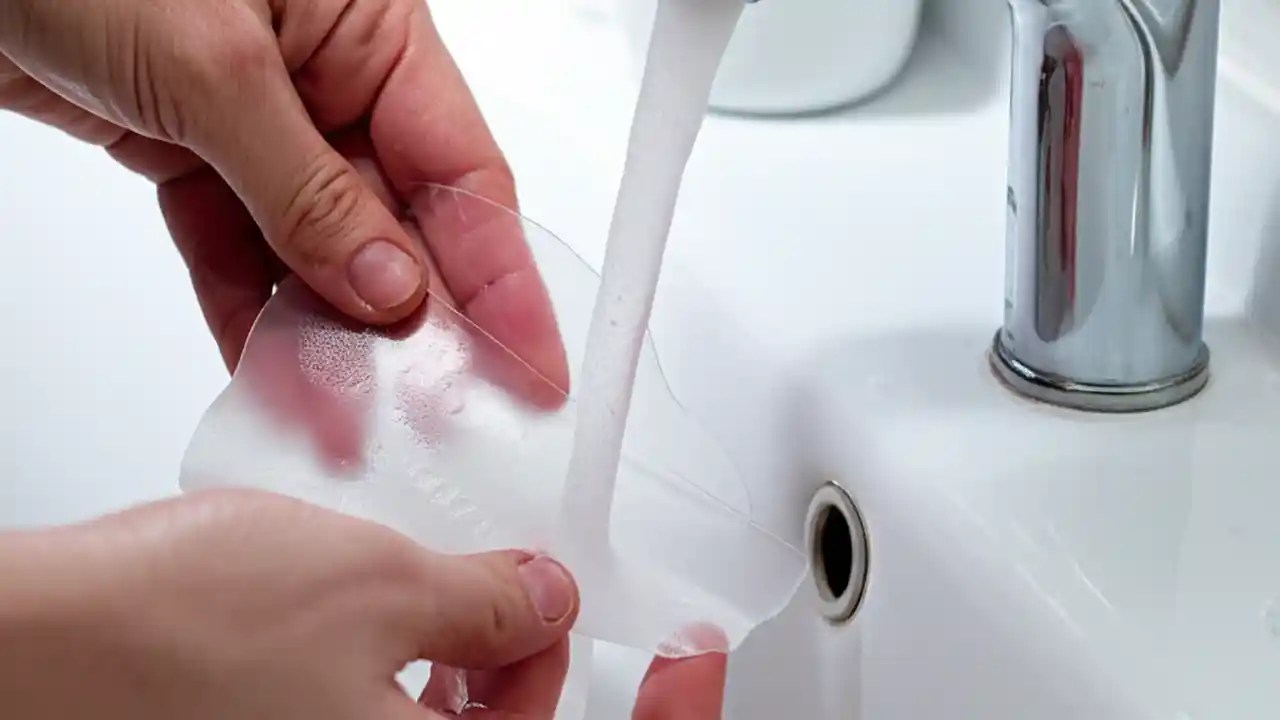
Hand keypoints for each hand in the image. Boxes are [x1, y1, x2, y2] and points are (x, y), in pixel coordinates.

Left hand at [0, 0, 566, 384]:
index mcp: (370, 28)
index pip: (465, 170)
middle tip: (442, 412)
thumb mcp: (214, 67)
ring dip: (328, 335)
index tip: (532, 359)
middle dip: (417, 323)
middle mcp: (325, 73)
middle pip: (399, 221)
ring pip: (316, 249)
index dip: (504, 276)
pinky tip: (273, 372)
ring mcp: (258, 116)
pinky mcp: (190, 146)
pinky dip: (248, 311)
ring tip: (347, 414)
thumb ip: (307, 190)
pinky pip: (236, 246)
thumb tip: (388, 285)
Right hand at [0, 489, 726, 718]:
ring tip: (448, 587)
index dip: (670, 718)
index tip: (686, 661)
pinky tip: (385, 610)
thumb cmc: (165, 641)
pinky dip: (410, 676)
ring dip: (472, 668)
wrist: (30, 650)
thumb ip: (485, 603)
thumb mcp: (375, 589)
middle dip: (538, 672)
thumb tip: (537, 599)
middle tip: (528, 595)